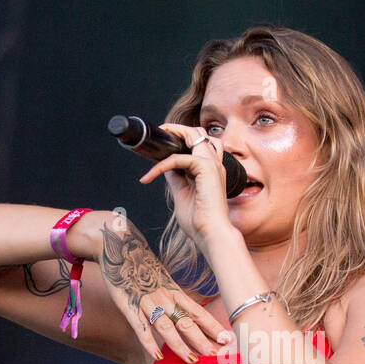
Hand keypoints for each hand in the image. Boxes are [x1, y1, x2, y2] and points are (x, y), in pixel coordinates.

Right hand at [97, 212, 232, 362]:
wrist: (119, 244)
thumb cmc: (140, 265)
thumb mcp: (163, 280)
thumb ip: (174, 297)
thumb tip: (189, 314)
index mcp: (174, 292)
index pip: (198, 312)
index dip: (213, 326)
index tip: (228, 340)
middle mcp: (164, 298)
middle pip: (187, 322)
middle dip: (202, 340)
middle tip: (217, 356)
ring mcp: (147, 301)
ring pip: (167, 326)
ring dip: (180, 345)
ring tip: (192, 361)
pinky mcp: (128, 304)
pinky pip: (140, 326)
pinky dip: (148, 342)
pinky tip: (158, 356)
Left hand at [137, 123, 238, 252]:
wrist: (211, 234)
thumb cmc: (200, 221)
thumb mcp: (182, 193)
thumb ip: (176, 177)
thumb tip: (165, 166)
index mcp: (211, 170)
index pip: (200, 144)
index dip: (182, 138)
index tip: (164, 142)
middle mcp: (215, 164)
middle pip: (199, 133)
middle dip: (179, 129)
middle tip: (161, 133)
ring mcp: (212, 165)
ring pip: (194, 135)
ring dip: (175, 133)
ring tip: (159, 138)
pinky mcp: (206, 169)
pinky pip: (179, 158)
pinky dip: (161, 165)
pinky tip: (149, 176)